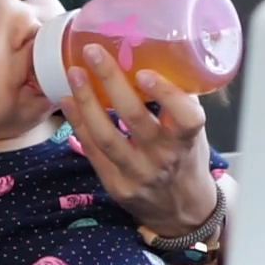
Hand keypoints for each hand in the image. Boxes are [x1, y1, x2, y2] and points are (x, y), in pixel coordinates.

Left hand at [58, 45, 218, 237]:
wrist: (181, 210)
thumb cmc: (187, 159)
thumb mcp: (196, 133)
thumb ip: (180, 102)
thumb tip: (159, 56)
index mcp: (187, 141)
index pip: (184, 118)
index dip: (166, 95)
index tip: (144, 73)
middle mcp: (163, 158)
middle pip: (135, 119)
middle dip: (111, 81)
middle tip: (93, 53)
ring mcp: (138, 174)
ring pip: (107, 136)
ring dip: (87, 101)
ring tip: (74, 73)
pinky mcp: (116, 185)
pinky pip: (93, 152)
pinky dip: (79, 124)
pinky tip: (68, 101)